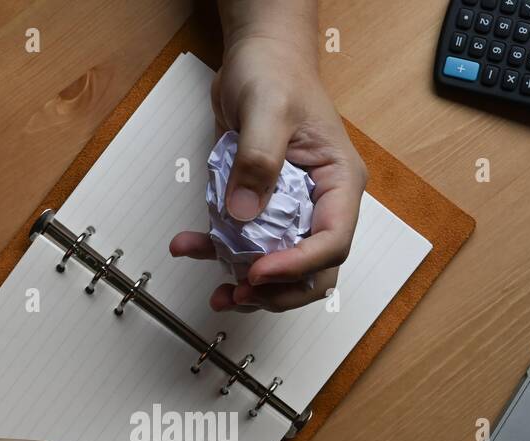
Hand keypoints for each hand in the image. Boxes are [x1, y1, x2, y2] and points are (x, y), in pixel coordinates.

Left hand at [169, 31, 366, 311]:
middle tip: (241, 293)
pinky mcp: (263, 209)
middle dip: (278, 290)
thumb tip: (244, 213)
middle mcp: (320, 202)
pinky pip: (246, 244)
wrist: (256, 57)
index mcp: (338, 182)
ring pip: (282, 268)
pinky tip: (191, 246)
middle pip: (314, 270)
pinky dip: (218, 253)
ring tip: (221, 294)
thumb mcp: (266, 109)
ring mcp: (291, 209)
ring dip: (251, 287)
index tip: (260, 272)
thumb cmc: (275, 72)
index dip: (298, 265)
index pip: (332, 241)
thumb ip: (257, 160)